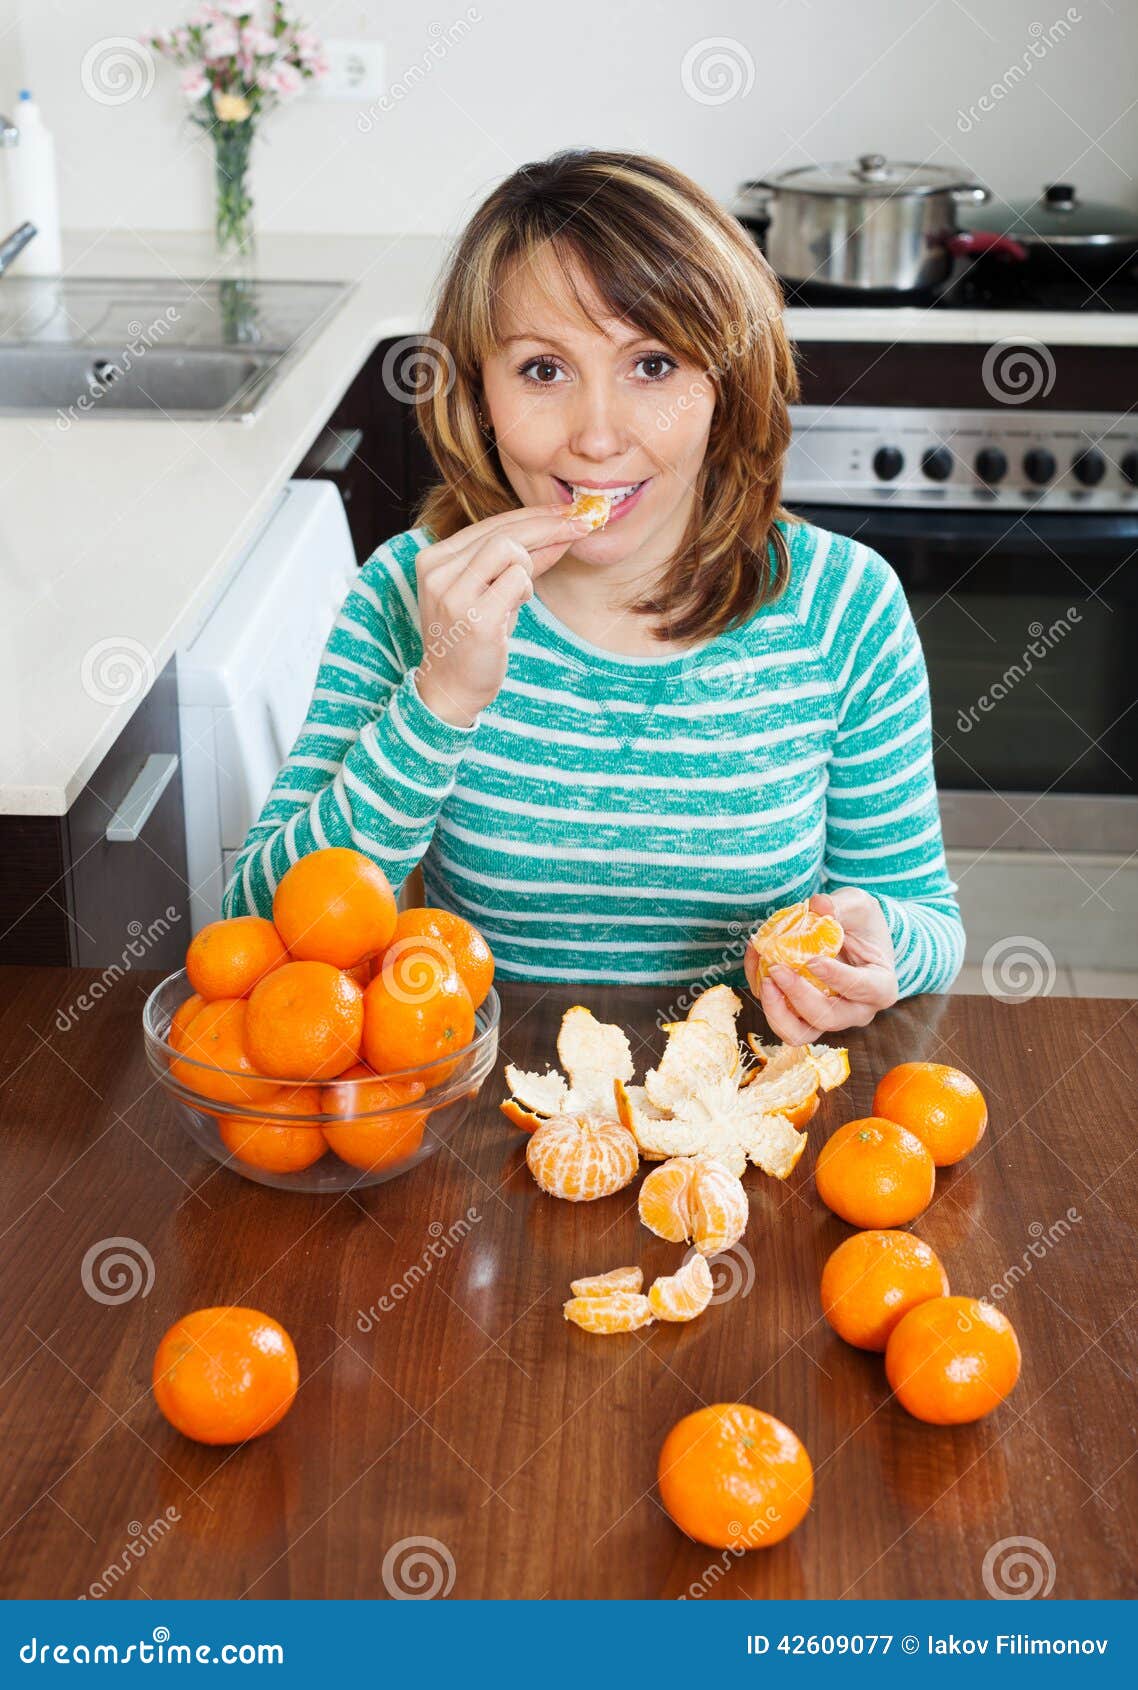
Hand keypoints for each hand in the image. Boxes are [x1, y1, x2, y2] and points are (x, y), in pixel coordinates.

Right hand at [413, 505, 591, 727]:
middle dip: (550, 524)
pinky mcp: (476, 618)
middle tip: (584, 521)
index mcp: (434, 558)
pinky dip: (524, 591)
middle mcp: (438, 571)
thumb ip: (518, 560)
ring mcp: (454, 594)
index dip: (534, 515)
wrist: (450, 687)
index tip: (567, 512)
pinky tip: (512, 608)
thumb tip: (560, 529)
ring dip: (527, 568)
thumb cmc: (472, 638)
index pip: (491, 524)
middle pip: (504, 530)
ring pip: (511, 549)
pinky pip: (518, 580)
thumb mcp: (489, 590)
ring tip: (515, 596)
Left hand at [758, 888, 898, 1043]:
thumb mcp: (858, 905)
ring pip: (800, 1033)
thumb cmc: (861, 923)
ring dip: (776, 1011)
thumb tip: (819, 905)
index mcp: (880, 986)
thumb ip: (841, 906)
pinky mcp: (803, 1016)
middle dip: (798, 996)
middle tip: (777, 969)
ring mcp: (828, 1017)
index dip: (837, 978)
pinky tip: (758, 966)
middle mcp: (856, 1010)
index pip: (862, 988)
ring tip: (764, 978)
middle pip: (827, 1019)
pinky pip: (781, 1018)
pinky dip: (765, 998)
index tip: (813, 961)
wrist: (852, 937)